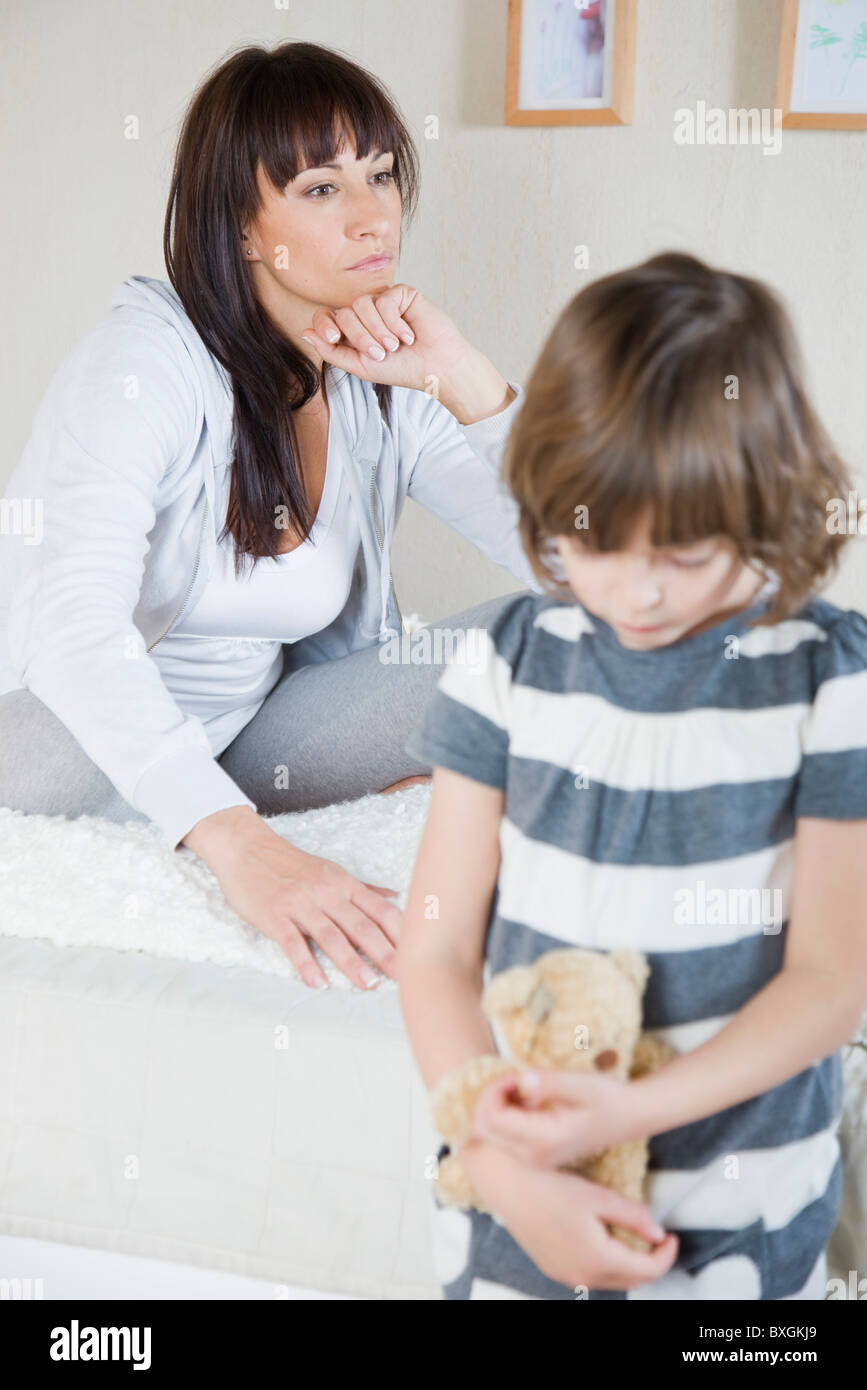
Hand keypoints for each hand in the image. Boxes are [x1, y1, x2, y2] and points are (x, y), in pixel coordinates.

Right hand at [182, 806, 400, 989]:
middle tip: (405, 977)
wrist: (246, 847)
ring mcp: (300, 904)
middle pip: (362, 926)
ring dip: (351, 962)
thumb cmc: (290, 863)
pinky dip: (307, 964)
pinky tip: (319, 983)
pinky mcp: (275, 916)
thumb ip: (364, 889)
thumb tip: (396, 897)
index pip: (379, 910)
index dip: (400, 933)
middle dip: (385, 953)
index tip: (419, 954)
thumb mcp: (331, 872)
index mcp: (343, 884)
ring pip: (331, 936)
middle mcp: (326, 893)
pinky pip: (293, 944)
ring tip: (369, 985)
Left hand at [300, 284, 468, 392]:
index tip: (334, 339)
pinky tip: (409, 335)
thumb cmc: (402, 369)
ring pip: (361, 305)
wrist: (435, 367)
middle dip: (359, 336)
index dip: (326, 325)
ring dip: (377, 331)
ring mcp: (383, 302)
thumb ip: (331, 351)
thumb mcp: (360, 366)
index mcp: (353, 331)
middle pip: (343, 313)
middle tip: (380, 353)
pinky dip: (394, 322)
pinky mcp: (401, 293)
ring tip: (395, 346)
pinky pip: (384, 300)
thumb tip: (304, 332)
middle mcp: (366, 314)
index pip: (326, 317)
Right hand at [460, 1138, 677, 1291]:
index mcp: (598, 1260)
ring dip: (628, 1265)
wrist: (506, 1185)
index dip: (666, 1256)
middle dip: (650, 1263)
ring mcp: (564, 1275)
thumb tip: (658, 1232)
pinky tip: (605, 1240)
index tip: (674, 1236)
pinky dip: (606, 1264)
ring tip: (634, 1236)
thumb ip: (633, 1216)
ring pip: (610, 1281)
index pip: (647, 1270)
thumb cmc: (552, 1185)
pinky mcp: (552, 1267)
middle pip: (630, 1281)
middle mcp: (581, 1276)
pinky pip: (589, 1275)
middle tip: (658, 1238)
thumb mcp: (598, 1196)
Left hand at [470, 1068, 635, 1168]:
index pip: (491, 1119)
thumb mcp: (581, 1083)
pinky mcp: (533, 1157)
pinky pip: (502, 1136)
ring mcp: (532, 1161)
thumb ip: (550, 1082)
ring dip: (498, 1104)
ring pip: (489, 1133)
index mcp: (543, 1142)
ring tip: (525, 1088)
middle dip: (491, 1097)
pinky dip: (506, 1114)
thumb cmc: (606, 1097)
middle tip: (516, 1079)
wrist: (627, 1118)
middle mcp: (533, 1158)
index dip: (494, 1090)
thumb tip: (522, 1080)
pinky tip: (529, 1100)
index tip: (517, 1075)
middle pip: (483, 1129)